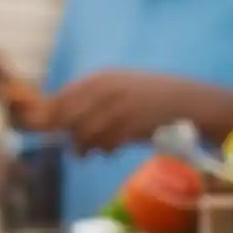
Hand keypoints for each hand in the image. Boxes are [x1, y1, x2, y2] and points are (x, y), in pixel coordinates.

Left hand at [48, 71, 196, 154]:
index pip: (60, 98)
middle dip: (66, 134)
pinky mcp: (131, 123)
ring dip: (84, 148)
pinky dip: (106, 151)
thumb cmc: (147, 98)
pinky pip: (106, 144)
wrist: (188, 102)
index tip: (44, 131)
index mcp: (100, 79)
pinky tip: (111, 151)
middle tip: (73, 148)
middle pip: (67, 117)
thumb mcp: (116, 90)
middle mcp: (106, 89)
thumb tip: (51, 119)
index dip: (47, 117)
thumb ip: (87, 101)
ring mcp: (118, 105)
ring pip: (84, 133)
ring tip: (88, 153)